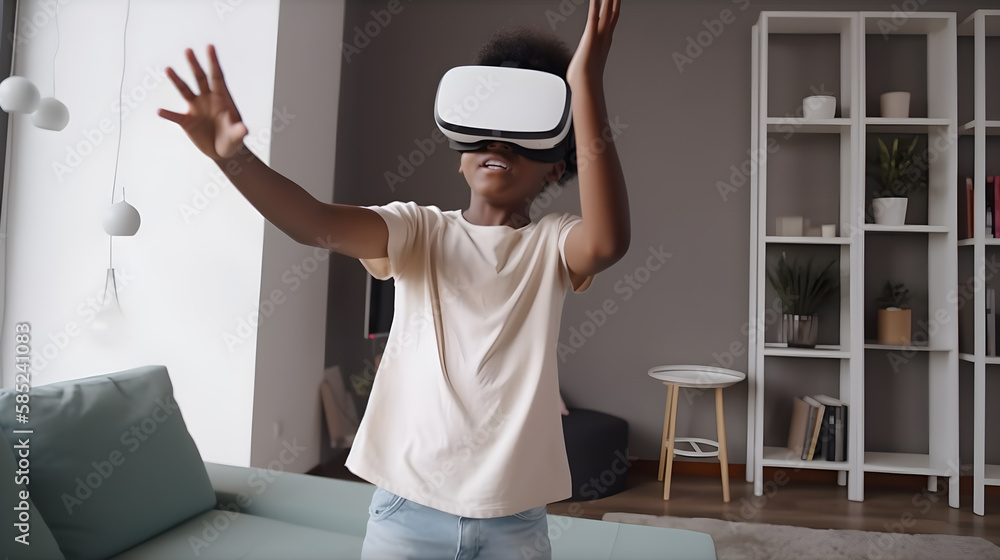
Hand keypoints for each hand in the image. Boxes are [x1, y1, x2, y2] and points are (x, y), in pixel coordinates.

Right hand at [158, 45, 247, 160]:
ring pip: (185, 91)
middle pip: (200, 78)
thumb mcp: (237, 136)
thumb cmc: (233, 140)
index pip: (217, 77)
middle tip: (189, 50)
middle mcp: (207, 99)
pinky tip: (160, 111)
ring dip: (177, 80)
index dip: (214, 62)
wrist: (223, 152)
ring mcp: (196, 108)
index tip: (210, 47)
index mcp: (222, 98)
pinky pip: (175, 116)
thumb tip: (244, 129)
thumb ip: (239, 131)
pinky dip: (168, 114)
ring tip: (168, 69)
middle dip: (194, 65)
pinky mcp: (187, 121)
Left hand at [566, 0, 620, 88]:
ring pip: (606, 13)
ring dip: (608, 0)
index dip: (614, 7)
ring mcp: (598, 36)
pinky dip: (595, 6)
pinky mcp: (590, 36)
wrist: (585, 85)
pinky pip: (593, 18)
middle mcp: (604, 37)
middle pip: (612, 13)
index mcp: (603, 41)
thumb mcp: (587, 63)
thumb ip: (588, 57)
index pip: (611, 19)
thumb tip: (584, 63)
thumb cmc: (584, 79)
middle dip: (615, 0)